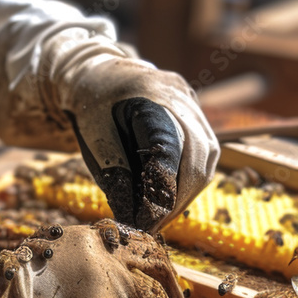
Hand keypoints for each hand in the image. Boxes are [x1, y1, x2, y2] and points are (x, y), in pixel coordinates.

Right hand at [0, 223, 185, 297]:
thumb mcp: (34, 265)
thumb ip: (67, 265)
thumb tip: (88, 278)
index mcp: (81, 239)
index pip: (135, 239)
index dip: (152, 261)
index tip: (156, 278)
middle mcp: (103, 259)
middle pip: (159, 265)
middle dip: (173, 290)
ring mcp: (111, 292)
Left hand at [56, 55, 218, 231]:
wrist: (96, 70)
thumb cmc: (90, 102)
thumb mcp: (92, 135)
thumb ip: (113, 171)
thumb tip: (130, 216)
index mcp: (151, 95)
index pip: (169, 150)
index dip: (162, 190)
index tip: (146, 221)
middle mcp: (181, 97)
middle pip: (197, 158)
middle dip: (176, 199)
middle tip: (152, 227)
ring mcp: (193, 103)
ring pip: (206, 158)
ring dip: (185, 193)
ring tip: (159, 217)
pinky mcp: (196, 113)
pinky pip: (205, 152)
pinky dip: (188, 178)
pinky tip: (168, 197)